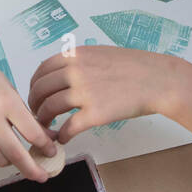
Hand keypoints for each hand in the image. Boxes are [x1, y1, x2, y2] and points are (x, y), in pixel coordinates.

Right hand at [0, 53, 60, 180]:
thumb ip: (29, 117)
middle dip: (32, 169)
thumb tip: (47, 139)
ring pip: (1, 160)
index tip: (52, 152)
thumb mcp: (12, 93)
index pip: (32, 133)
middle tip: (42, 175)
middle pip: (16, 154)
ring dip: (12, 160)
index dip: (46, 146)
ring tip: (15, 149)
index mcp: (7, 103)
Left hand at [27, 46, 177, 140]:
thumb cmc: (135, 67)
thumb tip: (62, 71)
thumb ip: (79, 61)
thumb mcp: (101, 53)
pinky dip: (61, 135)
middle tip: (37, 113)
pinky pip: (68, 127)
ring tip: (46, 128)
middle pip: (41, 89)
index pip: (42, 69)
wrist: (157, 80)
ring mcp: (85, 92)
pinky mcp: (95, 113)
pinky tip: (63, 138)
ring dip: (43, 121)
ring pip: (49, 108)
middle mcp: (76, 71)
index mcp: (76, 55)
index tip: (35, 94)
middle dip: (34, 104)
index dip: (34, 84)